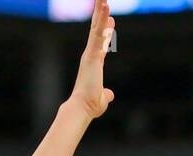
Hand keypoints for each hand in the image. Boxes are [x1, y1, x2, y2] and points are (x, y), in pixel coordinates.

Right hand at [69, 0, 115, 119]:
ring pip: (97, 28)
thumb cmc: (90, 106)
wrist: (82, 108)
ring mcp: (91, 53)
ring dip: (100, 12)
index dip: (105, 31)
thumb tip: (110, 94)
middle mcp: (90, 55)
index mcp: (93, 63)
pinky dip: (102, 21)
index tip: (110, 20)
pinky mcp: (92, 55)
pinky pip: (99, 34)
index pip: (100, 43)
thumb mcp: (102, 98)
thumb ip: (106, 94)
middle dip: (99, 15)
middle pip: (96, 30)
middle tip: (103, 0)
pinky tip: (106, 9)